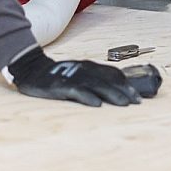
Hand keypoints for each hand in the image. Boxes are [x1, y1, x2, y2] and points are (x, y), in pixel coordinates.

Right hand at [6, 47, 140, 106]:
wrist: (31, 68)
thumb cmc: (58, 74)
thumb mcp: (78, 73)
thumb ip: (94, 79)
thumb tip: (116, 91)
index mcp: (89, 67)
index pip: (113, 74)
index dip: (127, 84)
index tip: (138, 96)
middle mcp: (84, 70)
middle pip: (108, 80)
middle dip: (124, 91)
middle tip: (136, 102)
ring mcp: (73, 77)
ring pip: (97, 85)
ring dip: (112, 94)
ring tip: (124, 103)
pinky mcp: (61, 85)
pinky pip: (77, 91)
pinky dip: (88, 97)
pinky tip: (97, 104)